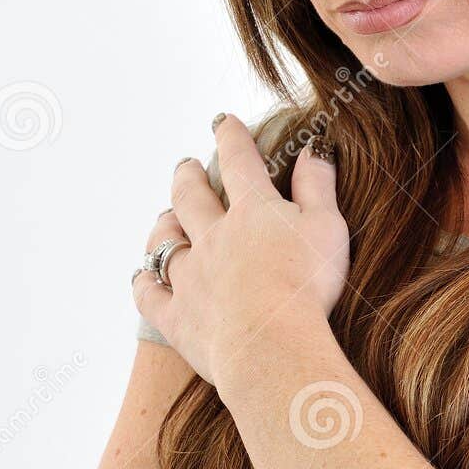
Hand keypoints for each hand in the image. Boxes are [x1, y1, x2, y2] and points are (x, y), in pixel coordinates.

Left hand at [132, 115, 350, 387]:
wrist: (272, 346)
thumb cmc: (306, 287)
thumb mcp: (327, 227)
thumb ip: (318, 186)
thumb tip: (312, 150)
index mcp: (253, 212)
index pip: (240, 163)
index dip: (231, 138)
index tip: (223, 122)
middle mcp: (214, 237)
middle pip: (192, 198)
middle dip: (188, 177)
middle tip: (186, 166)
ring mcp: (190, 277)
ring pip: (165, 243)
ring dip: (163, 226)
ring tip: (164, 217)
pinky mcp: (178, 318)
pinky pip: (150, 297)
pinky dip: (143, 285)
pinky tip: (140, 278)